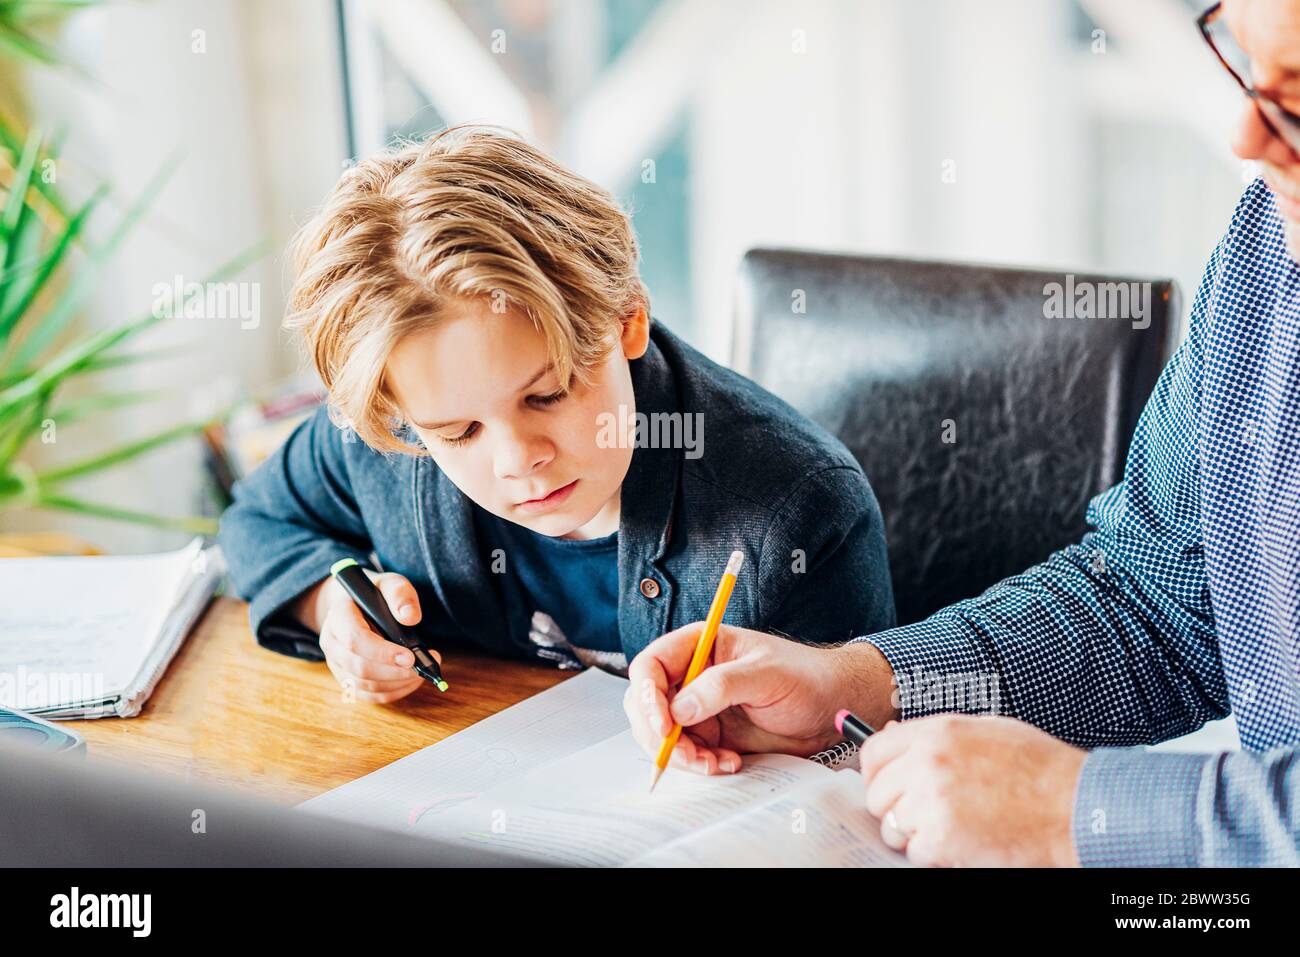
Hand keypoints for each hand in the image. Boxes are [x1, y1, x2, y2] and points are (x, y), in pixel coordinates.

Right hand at [298, 571, 436, 703]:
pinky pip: (367, 695)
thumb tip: (410, 617)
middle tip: (422, 668)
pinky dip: (391, 693)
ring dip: (396, 684)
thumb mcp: (389, 583)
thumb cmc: (375, 594)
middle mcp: (331, 642)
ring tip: (420, 673)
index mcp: (338, 616)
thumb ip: (400, 594)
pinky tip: (410, 682)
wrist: (356, 604)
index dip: (383, 652)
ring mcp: (336, 663)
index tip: (410, 657)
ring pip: (364, 685)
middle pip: (359, 667)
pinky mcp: (346, 678)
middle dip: (395, 672)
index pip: (355, 640)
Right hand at [624, 622, 897, 774]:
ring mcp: (700, 707)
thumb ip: (721, 686)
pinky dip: (701, 765)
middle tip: (689, 755)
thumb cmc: (807, 677)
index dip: (647, 696)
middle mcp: (693, 675)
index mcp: (700, 645)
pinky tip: (730, 763)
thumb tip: (679, 709)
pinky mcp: (711, 734)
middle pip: (647, 705)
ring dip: (682, 756)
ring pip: (664, 735)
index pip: (651, 666)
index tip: (665, 725)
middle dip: (661, 735)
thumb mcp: (766, 675)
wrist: (834, 709)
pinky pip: (688, 754)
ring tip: (715, 763)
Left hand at [859, 714, 1085, 866]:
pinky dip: (934, 855)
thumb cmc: (1038, 768)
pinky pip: (916, 852)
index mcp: (936, 732)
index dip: (876, 774)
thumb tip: (894, 737)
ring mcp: (931, 800)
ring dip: (913, 833)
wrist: (1074, 805)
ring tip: (946, 830)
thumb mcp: (986, 730)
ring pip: (892, 825)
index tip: (885, 787)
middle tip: (919, 816)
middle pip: (877, 793)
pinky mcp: (942, 837)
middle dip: (893, 808)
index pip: (874, 752)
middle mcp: (927, 762)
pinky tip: (962, 843)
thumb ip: (938, 736)